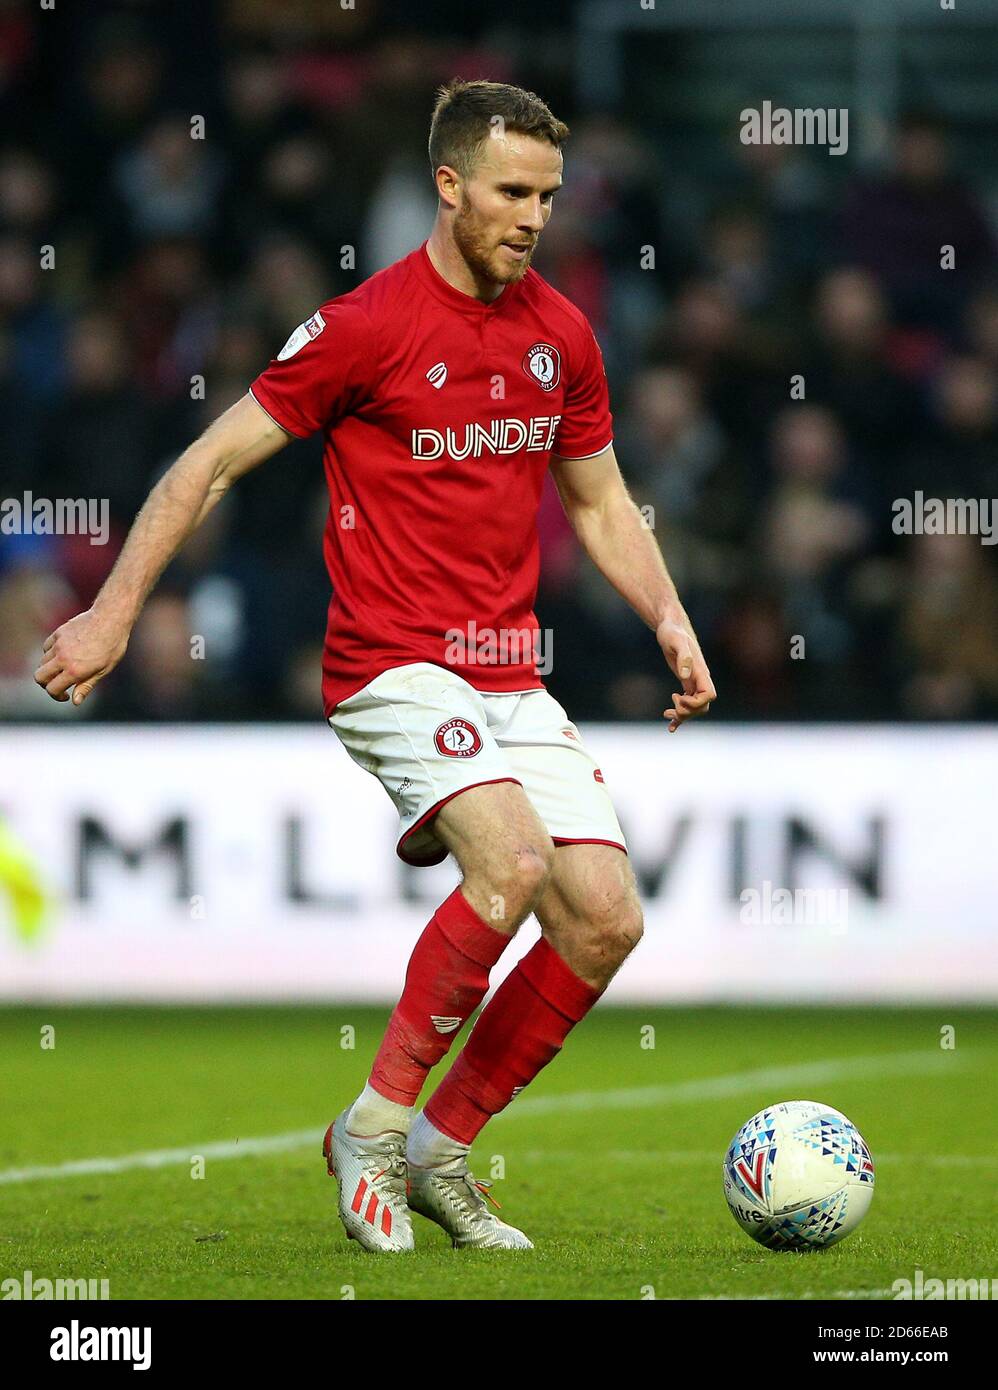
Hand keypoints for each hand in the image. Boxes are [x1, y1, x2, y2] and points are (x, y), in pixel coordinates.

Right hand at [34, 607, 130, 705]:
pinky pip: (46, 647)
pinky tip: (64, 654)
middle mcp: (63, 658)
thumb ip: (86, 685)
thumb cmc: (113, 645)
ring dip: (50, 669)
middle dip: (46, 684)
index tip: (65, 695)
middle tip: (59, 684)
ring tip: (66, 668)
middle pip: (39, 677)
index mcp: (75, 670)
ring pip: (42, 662)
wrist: (111, 618)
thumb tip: (75, 701)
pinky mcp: (58, 633)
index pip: (52, 689)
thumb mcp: (104, 670)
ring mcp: (59, 644)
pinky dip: (51, 654)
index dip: (57, 696)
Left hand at [656, 612, 716, 731]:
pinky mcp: (686, 682)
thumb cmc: (672, 632)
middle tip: (671, 705)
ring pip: (695, 707)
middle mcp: (700, 678)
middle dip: (687, 711)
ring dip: (682, 715)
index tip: (679, 697)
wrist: (670, 626)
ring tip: (666, 715)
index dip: (695, 703)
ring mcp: (694, 681)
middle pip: (702, 706)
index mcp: (701, 671)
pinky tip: (670, 724)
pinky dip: (680, 716)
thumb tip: (685, 675)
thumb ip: (683, 657)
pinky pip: (687, 703)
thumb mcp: (675, 641)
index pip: (709, 695)